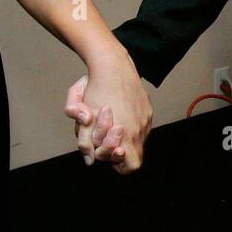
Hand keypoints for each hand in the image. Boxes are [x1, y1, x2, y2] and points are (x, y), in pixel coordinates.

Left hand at [63, 54, 152, 173]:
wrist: (112, 64)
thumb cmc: (95, 89)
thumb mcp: (83, 115)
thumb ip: (85, 141)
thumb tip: (89, 159)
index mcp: (125, 132)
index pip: (131, 166)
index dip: (118, 164)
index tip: (107, 152)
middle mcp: (139, 128)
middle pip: (136, 158)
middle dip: (119, 153)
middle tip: (107, 139)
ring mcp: (146, 119)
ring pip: (138, 141)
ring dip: (124, 139)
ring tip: (112, 123)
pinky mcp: (148, 110)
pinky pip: (142, 127)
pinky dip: (131, 127)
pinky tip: (119, 113)